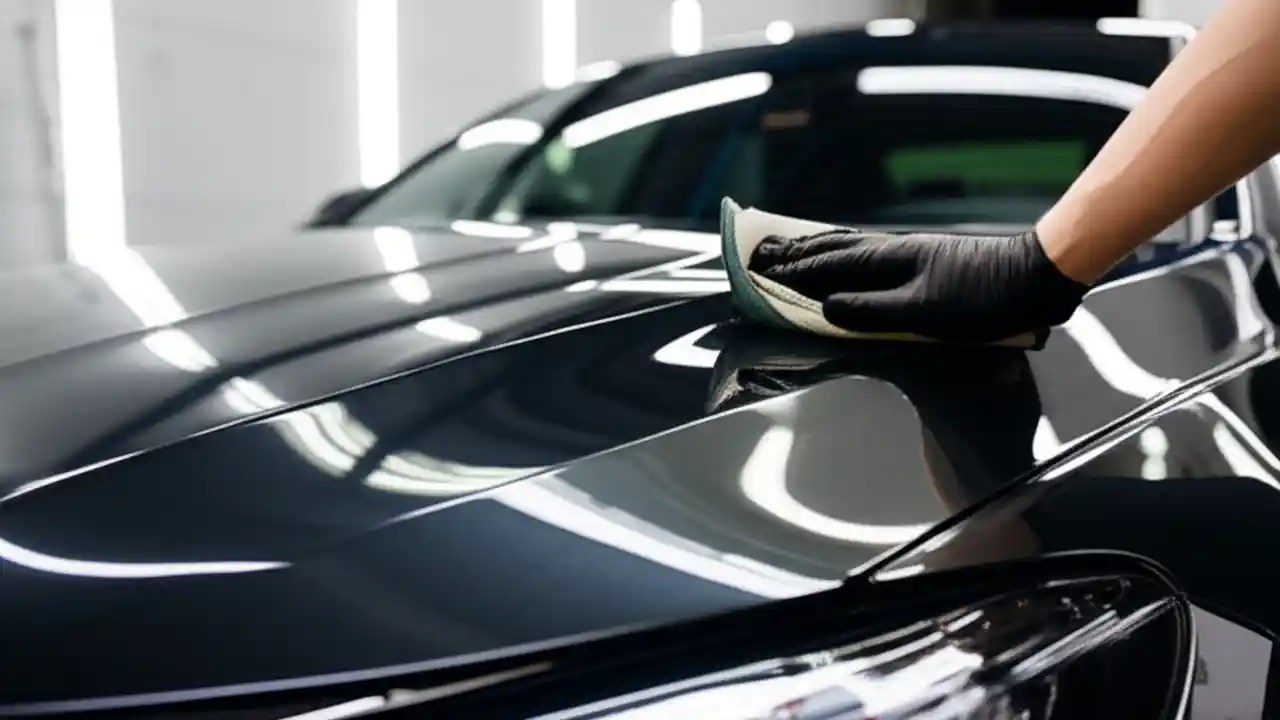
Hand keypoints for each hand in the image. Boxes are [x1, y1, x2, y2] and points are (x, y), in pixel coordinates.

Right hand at [748, 229, 1088, 341]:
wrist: (1037, 278)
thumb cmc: (986, 298)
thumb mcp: (925, 313)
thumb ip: (872, 311)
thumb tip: (825, 307)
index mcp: (889, 260)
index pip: (827, 264)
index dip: (790, 269)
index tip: (756, 270)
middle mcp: (894, 251)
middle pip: (832, 248)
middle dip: (794, 253)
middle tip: (758, 254)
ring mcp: (909, 255)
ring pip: (849, 248)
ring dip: (815, 251)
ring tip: (790, 251)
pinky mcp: (923, 263)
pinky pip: (867, 256)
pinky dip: (843, 256)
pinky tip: (844, 262)